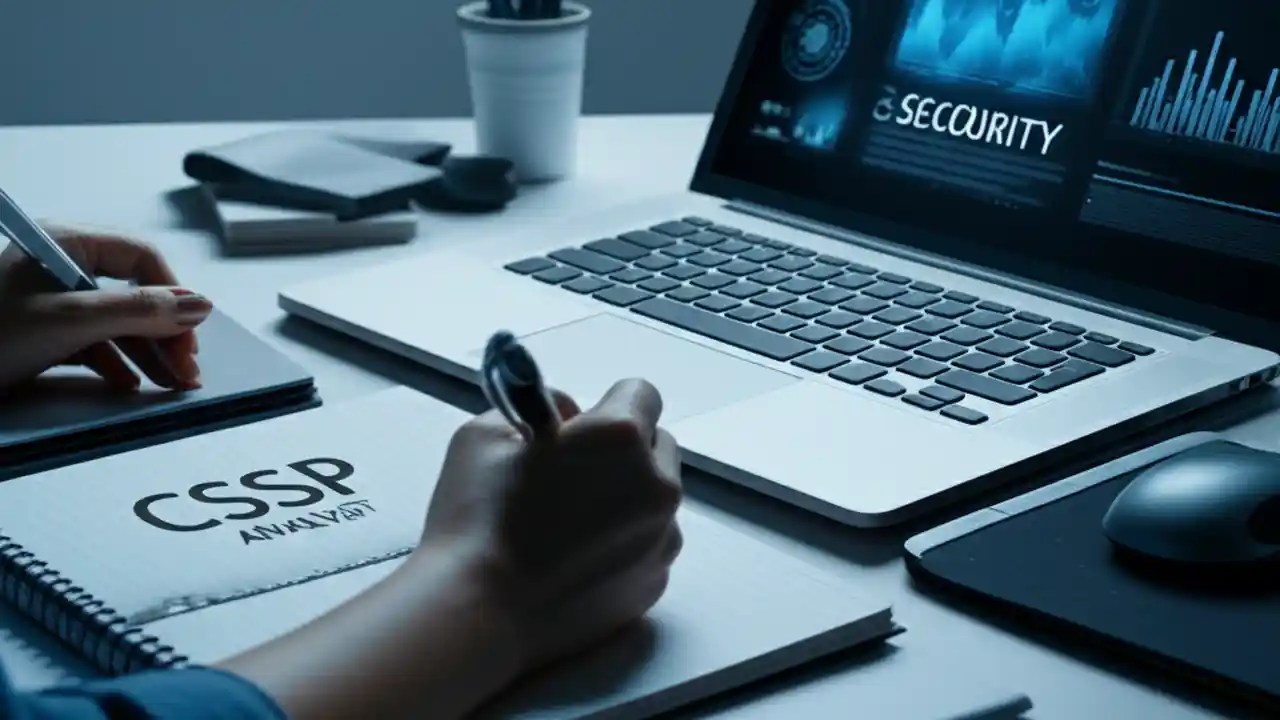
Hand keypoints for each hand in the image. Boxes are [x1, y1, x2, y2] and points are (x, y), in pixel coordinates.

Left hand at [0, 225, 212, 392]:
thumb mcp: (73, 320)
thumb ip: (141, 311)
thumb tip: (201, 305)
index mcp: (68, 242)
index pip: (142, 258)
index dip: (172, 294)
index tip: (190, 332)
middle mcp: (63, 265)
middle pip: (135, 292)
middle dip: (165, 332)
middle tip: (187, 368)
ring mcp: (53, 299)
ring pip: (118, 321)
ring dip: (148, 353)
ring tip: (170, 383)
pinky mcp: (44, 330)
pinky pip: (95, 340)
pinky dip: (116, 362)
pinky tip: (128, 383)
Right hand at [423, 378, 682, 673]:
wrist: (478, 610)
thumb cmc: (476, 519)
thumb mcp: (488, 433)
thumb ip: (539, 407)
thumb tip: (568, 417)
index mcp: (621, 437)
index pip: (642, 393)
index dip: (607, 404)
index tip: (583, 426)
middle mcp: (656, 485)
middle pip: (658, 445)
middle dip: (624, 451)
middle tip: (575, 471)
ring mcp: (661, 538)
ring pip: (657, 499)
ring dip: (628, 498)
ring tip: (571, 521)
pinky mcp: (653, 582)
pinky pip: (650, 545)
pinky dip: (624, 544)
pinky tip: (577, 556)